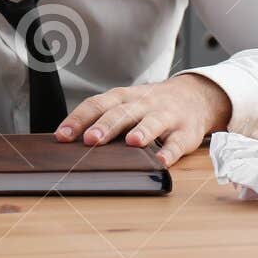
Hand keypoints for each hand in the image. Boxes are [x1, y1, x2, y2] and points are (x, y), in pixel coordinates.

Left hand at [55, 73, 232, 167]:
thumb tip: (69, 143)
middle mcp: (143, 104)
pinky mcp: (185, 132)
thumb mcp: (127, 104)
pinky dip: (170, 152)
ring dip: (142, 131)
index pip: (97, 104)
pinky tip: (162, 161)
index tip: (62, 136)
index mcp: (124, 98)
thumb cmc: (150, 106)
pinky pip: (178, 142)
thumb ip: (103, 118)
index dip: (79, 119)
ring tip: (132, 143)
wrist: (195, 96)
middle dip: (106, 126)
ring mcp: (166, 116)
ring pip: (152, 122)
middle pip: (122, 113)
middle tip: (90, 140)